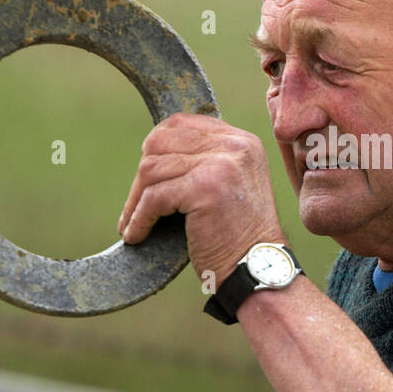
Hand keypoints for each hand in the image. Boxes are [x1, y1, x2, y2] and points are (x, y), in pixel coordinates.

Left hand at [117, 113, 285, 285]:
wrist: (259, 268)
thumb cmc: (240, 236)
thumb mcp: (231, 185)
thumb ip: (205, 161)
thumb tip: (151, 153)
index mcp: (242, 141)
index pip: (182, 123)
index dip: (156, 148)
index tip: (146, 177)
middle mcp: (235, 146)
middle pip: (160, 142)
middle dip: (141, 176)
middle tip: (137, 204)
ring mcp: (221, 164)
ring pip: (152, 169)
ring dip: (135, 200)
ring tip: (133, 224)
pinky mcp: (205, 189)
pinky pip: (153, 197)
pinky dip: (138, 218)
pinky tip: (136, 235)